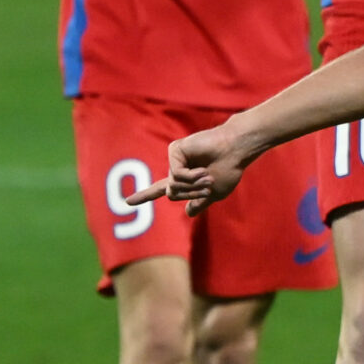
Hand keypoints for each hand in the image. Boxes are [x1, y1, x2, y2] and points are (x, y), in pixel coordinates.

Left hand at [128, 122, 256, 216]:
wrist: (235, 151)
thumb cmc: (229, 169)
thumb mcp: (215, 194)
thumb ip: (200, 203)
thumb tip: (188, 213)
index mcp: (185, 179)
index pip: (160, 190)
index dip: (145, 196)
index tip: (128, 202)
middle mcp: (177, 169)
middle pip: (172, 195)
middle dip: (191, 194)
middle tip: (209, 184)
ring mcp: (175, 160)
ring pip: (173, 187)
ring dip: (193, 186)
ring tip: (208, 175)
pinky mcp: (175, 151)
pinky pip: (176, 174)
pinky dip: (191, 176)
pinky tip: (203, 169)